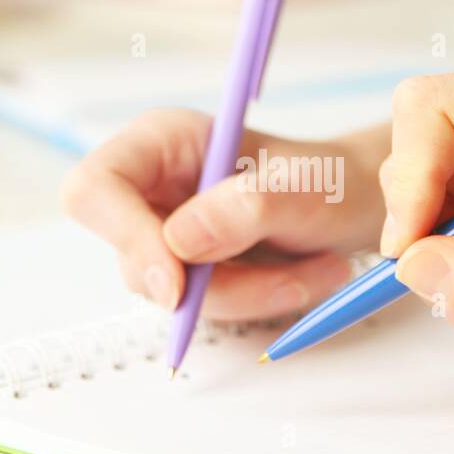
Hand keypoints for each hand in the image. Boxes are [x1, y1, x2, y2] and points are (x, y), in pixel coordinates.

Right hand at [62, 109, 385, 319]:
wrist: (358, 204)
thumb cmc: (330, 178)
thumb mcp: (304, 185)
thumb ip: (246, 206)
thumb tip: (177, 242)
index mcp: (161, 143)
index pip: (95, 189)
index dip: (124, 237)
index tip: (177, 284)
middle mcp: (152, 190)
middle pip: (133, 257)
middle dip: (215, 282)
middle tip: (289, 281)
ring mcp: (167, 237)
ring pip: (176, 296)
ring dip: (253, 294)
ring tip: (320, 270)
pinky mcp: (191, 276)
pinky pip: (207, 310)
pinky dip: (259, 302)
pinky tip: (305, 278)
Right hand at [380, 57, 453, 341]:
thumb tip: (417, 270)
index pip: (438, 107)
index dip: (411, 177)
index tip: (412, 252)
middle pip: (419, 137)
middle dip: (419, 213)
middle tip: (445, 280)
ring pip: (420, 170)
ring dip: (433, 234)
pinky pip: (438, 192)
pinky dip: (446, 239)